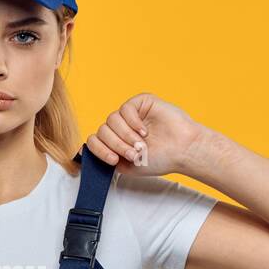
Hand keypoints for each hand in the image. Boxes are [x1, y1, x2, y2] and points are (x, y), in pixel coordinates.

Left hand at [84, 93, 210, 177]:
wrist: (183, 151)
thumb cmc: (160, 160)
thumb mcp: (129, 166)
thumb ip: (109, 159)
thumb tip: (85, 153)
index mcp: (115, 142)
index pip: (94, 141)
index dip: (100, 150)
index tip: (114, 160)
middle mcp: (119, 127)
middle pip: (102, 131)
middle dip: (117, 145)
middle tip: (134, 153)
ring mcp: (129, 114)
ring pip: (111, 120)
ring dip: (126, 135)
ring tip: (141, 144)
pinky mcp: (141, 102)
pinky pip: (125, 109)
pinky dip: (133, 122)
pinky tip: (144, 131)